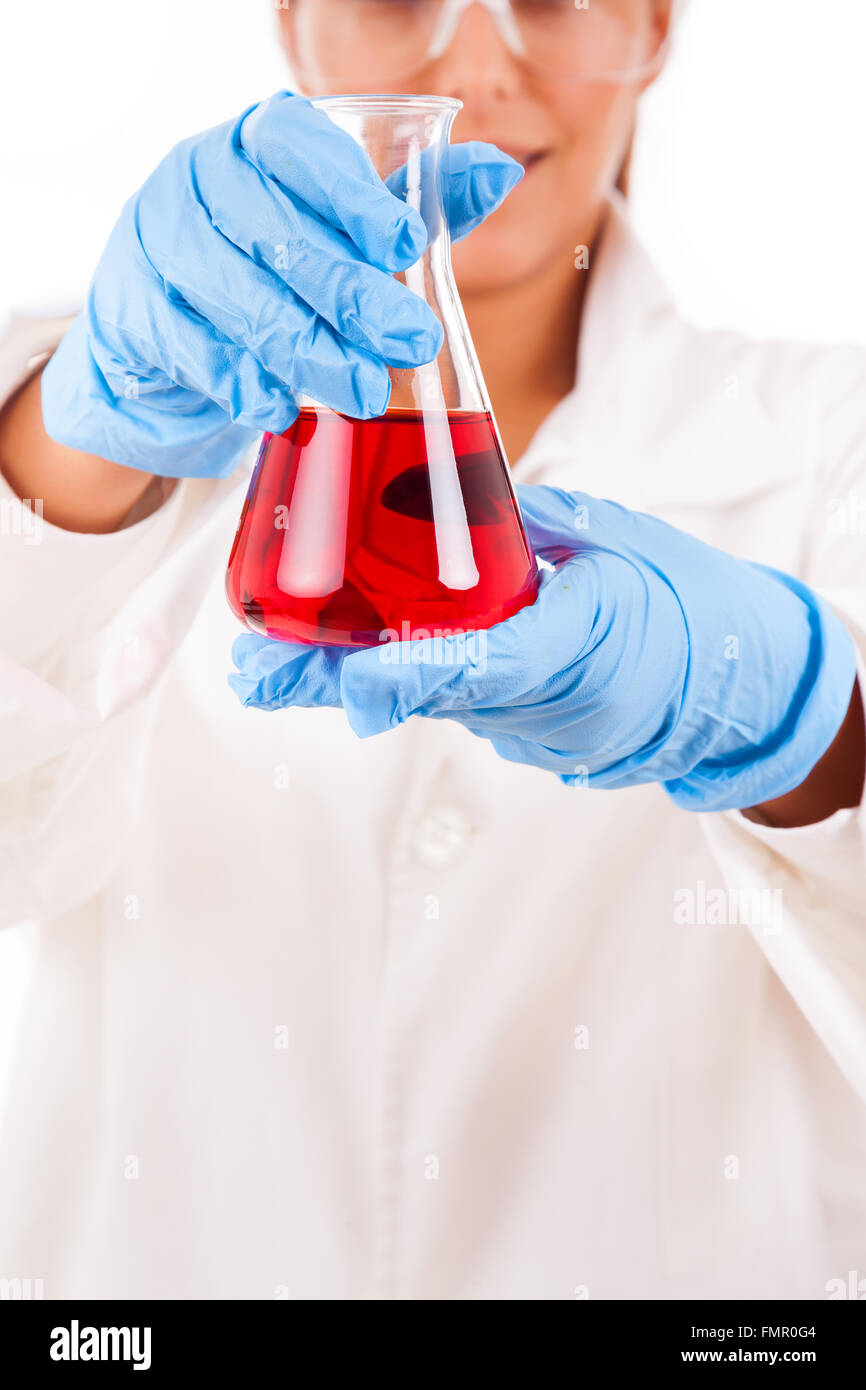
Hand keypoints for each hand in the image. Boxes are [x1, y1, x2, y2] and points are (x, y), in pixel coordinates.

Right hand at [40, 90, 521, 478]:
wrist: (169, 333)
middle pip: (275, 234)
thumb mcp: (347, 231)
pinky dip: (239, 381)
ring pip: (235, 296)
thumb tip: (500, 171)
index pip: (300, 151)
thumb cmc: (275, 269)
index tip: (407, 244)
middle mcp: (198, 179)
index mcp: (256, 142)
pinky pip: (188, 348)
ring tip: (363, 392)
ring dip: (304, 350)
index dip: (353, 198)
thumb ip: (419, 202)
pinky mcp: (129, 310)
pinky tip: (278, 408)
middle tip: (411, 342)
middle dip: (351, 294)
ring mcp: (155, 242)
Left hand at [228, 484, 857, 813]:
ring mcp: (538, 733)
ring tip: (271, 663)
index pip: (488, 667)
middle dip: (337, 683)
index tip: (352, 678)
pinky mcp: (529, 737)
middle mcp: (551, 706)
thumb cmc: (689, 602)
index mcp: (583, 648)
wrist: (738, 683)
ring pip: (433, 703)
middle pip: (430, 695)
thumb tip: (452, 497)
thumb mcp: (618, 543)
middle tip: (255, 674)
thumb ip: (535, 529)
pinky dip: (401, 683)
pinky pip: (458, 706)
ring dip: (354, 681)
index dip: (412, 675)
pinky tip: (342, 664)